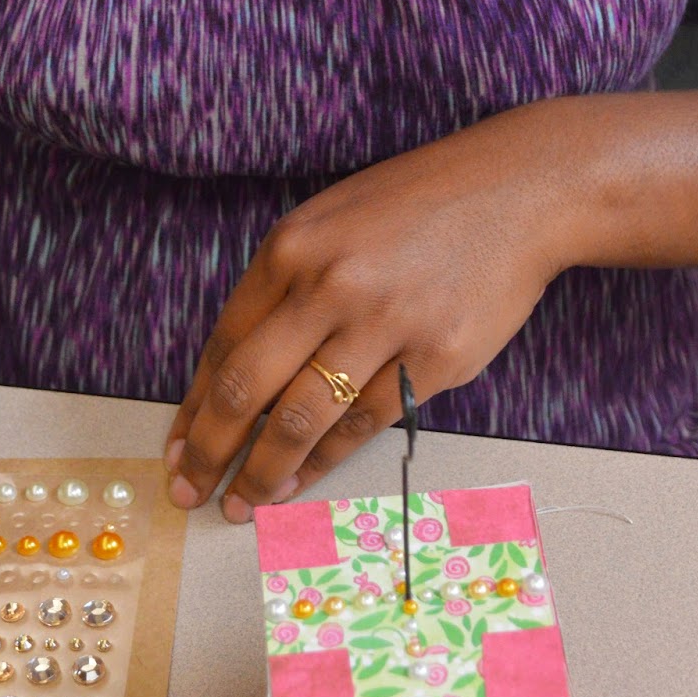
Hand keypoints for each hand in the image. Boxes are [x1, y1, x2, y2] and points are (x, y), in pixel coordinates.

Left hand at [165, 105, 571, 519]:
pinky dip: (325, 461)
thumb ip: (285, 284)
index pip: (223, 344)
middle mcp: (330, 284)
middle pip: (248, 389)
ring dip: (263, 472)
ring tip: (242, 505)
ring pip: (303, 419)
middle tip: (189, 491)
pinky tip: (299, 482)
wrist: (518, 191)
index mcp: (292, 247)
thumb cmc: (420, 204)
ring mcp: (385, 323)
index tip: (179, 447)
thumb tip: (236, 369)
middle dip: (210, 452)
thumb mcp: (332, 219)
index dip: (195, 407)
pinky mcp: (437, 358)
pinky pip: (366, 423)